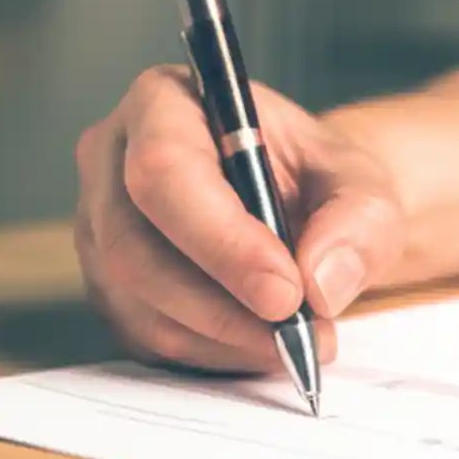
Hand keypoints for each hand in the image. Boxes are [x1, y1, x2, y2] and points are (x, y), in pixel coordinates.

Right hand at [74, 66, 404, 372]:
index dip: (221, 240)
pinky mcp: (107, 288)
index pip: (164, 170)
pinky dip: (214, 354)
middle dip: (223, 306)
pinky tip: (262, 343)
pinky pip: (147, 338)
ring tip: (299, 340)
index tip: (287, 291)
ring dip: (225, 338)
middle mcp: (111, 161)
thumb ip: (358, 220)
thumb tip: (320, 281)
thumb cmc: (315, 180)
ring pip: (139, 304)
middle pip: (134, 248)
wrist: (300, 207)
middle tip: (300, 333)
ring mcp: (97, 229)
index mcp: (164, 104)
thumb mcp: (361, 182)